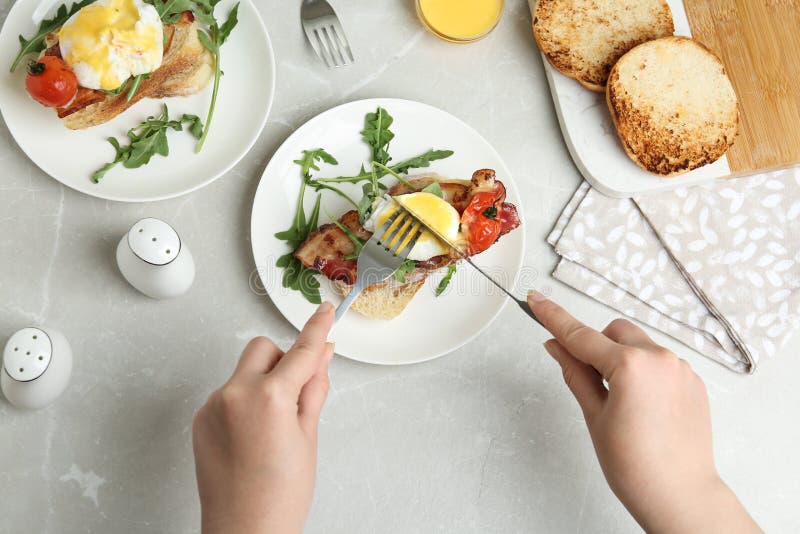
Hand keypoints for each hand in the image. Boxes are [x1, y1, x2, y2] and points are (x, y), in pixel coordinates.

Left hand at [192, 302, 334, 533]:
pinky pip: (228, 394)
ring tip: (273, 429)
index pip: (300, 351)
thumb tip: (322, 358)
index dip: (316, 330)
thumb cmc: (279, 497)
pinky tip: (254, 437)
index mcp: (269, 397)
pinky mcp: (200, 420)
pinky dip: (244, 403)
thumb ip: (313, 389)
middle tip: (297, 392)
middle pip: (263, 349)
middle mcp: (234, 394)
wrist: (244, 533)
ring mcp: (212, 406)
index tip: (323, 312)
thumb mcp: (308, 437)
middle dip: (282, 361)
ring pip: (244, 372)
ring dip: (262, 383)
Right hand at [527, 291, 760, 533]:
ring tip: (622, 404)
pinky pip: (660, 362)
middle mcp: (660, 358)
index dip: (553, 317)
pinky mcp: (693, 381)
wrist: (680, 496)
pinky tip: (644, 408)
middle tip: (590, 382)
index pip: (580, 335)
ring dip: (623, 359)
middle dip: (597, 347)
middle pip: (614, 332)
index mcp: (630, 366)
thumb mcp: (595, 416)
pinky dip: (644, 373)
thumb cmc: (635, 465)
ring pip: (639, 345)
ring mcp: (681, 368)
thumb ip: (575, 373)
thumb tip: (556, 346)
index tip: (535, 299)